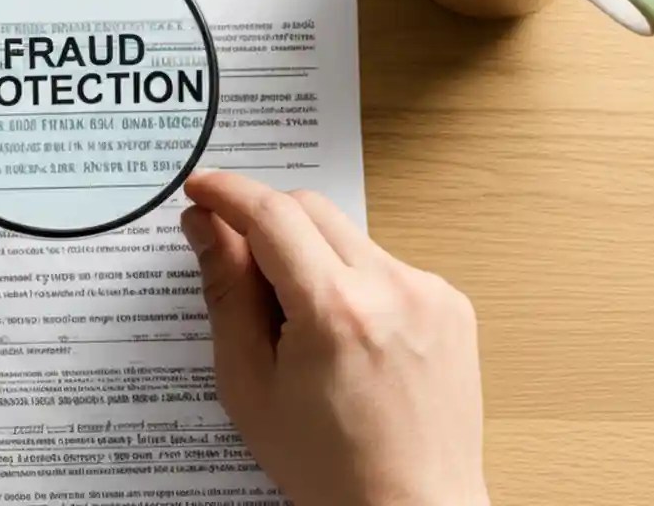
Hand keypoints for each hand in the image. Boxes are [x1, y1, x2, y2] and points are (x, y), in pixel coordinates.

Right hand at [180, 171, 486, 505]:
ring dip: (311, 253)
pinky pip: (385, 263)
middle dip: (266, 219)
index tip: (201, 189)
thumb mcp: (250, 384)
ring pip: (348, 234)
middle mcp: (392, 288)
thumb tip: (206, 225)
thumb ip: (227, 292)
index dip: (228, 193)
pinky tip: (345, 334)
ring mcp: (430, 292)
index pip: (272, 216)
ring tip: (299, 323)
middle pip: (311, 208)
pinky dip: (353, 278)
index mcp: (335, 311)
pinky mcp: (451, 302)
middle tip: (237, 260)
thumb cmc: (326, 465)